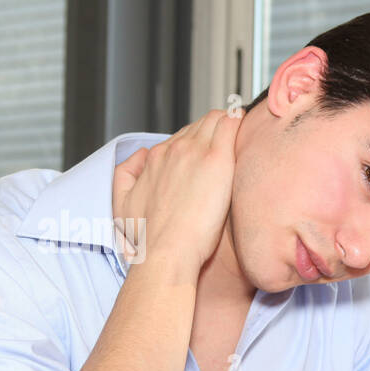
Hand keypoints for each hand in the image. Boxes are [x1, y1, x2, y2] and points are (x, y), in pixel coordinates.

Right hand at [112, 109, 240, 279]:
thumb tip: (140, 156)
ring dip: (229, 124)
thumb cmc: (150, 238)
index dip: (200, 142)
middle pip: (201, 125)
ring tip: (243, 131)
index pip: (184, 137)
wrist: (167, 251)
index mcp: (156, 158)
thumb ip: (126, 174)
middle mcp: (174, 150)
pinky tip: (247, 124)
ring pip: (216, 119)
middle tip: (233, 140)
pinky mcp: (216, 159)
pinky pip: (231, 125)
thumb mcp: (121, 204)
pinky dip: (239, 121)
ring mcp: (195, 152)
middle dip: (217, 130)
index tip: (212, 151)